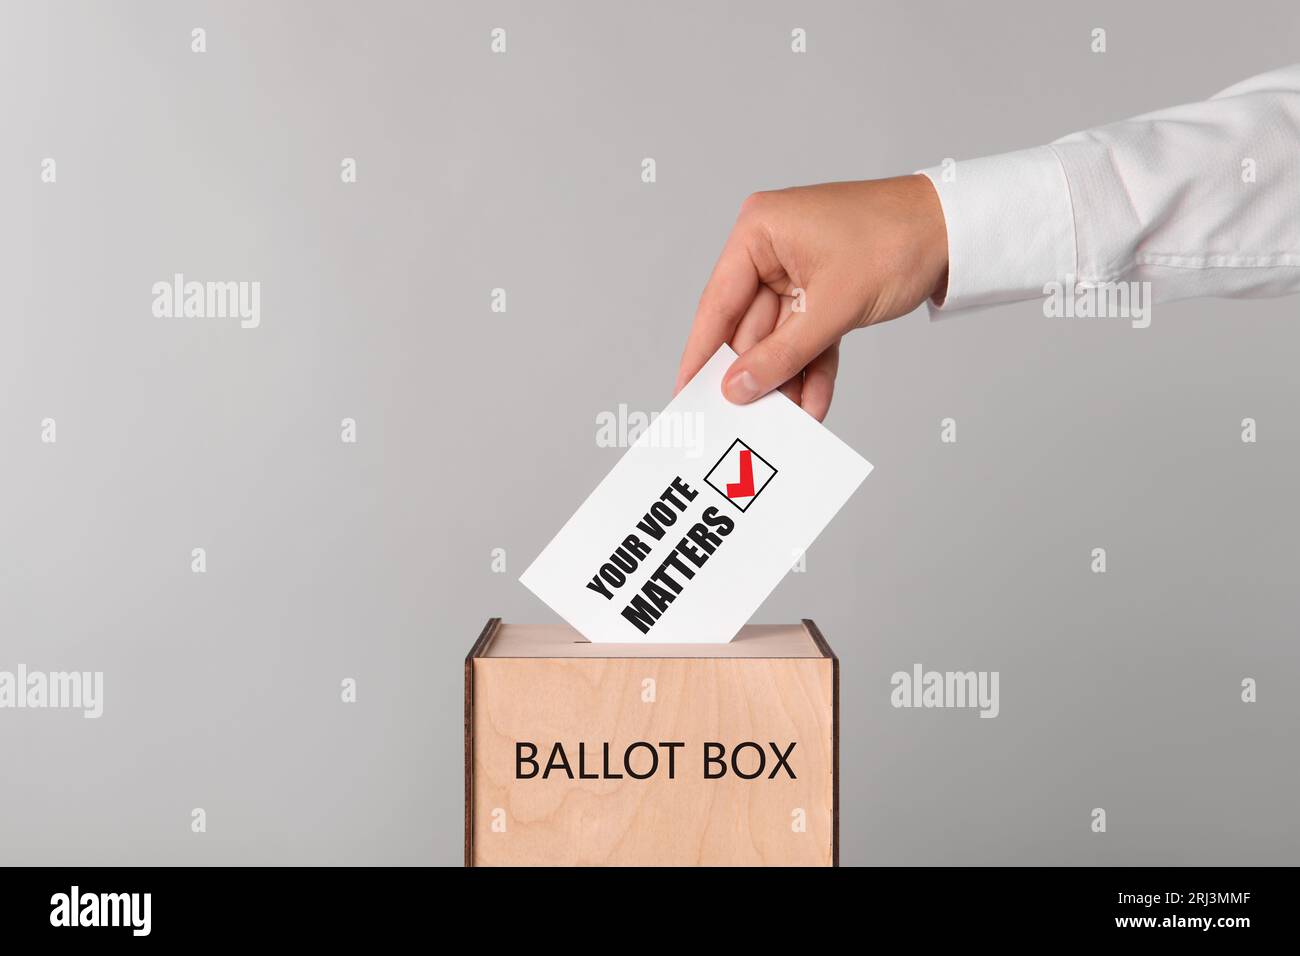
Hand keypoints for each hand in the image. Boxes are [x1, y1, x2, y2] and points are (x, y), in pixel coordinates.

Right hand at [674, 175, 948, 420]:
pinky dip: (813, 369)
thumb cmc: (896, 239)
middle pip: (749, 327)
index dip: (701, 352)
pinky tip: (813, 403)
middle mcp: (771, 249)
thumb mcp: (833, 305)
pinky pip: (808, 339)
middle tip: (741, 420)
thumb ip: (783, 352)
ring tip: (786, 421)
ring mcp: (797, 272)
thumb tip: (739, 387)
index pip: (718, 303)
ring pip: (781, 339)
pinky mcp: (824, 291)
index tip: (684, 393)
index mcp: (760, 231)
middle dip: (755, 375)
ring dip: (787, 380)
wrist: (958, 230)